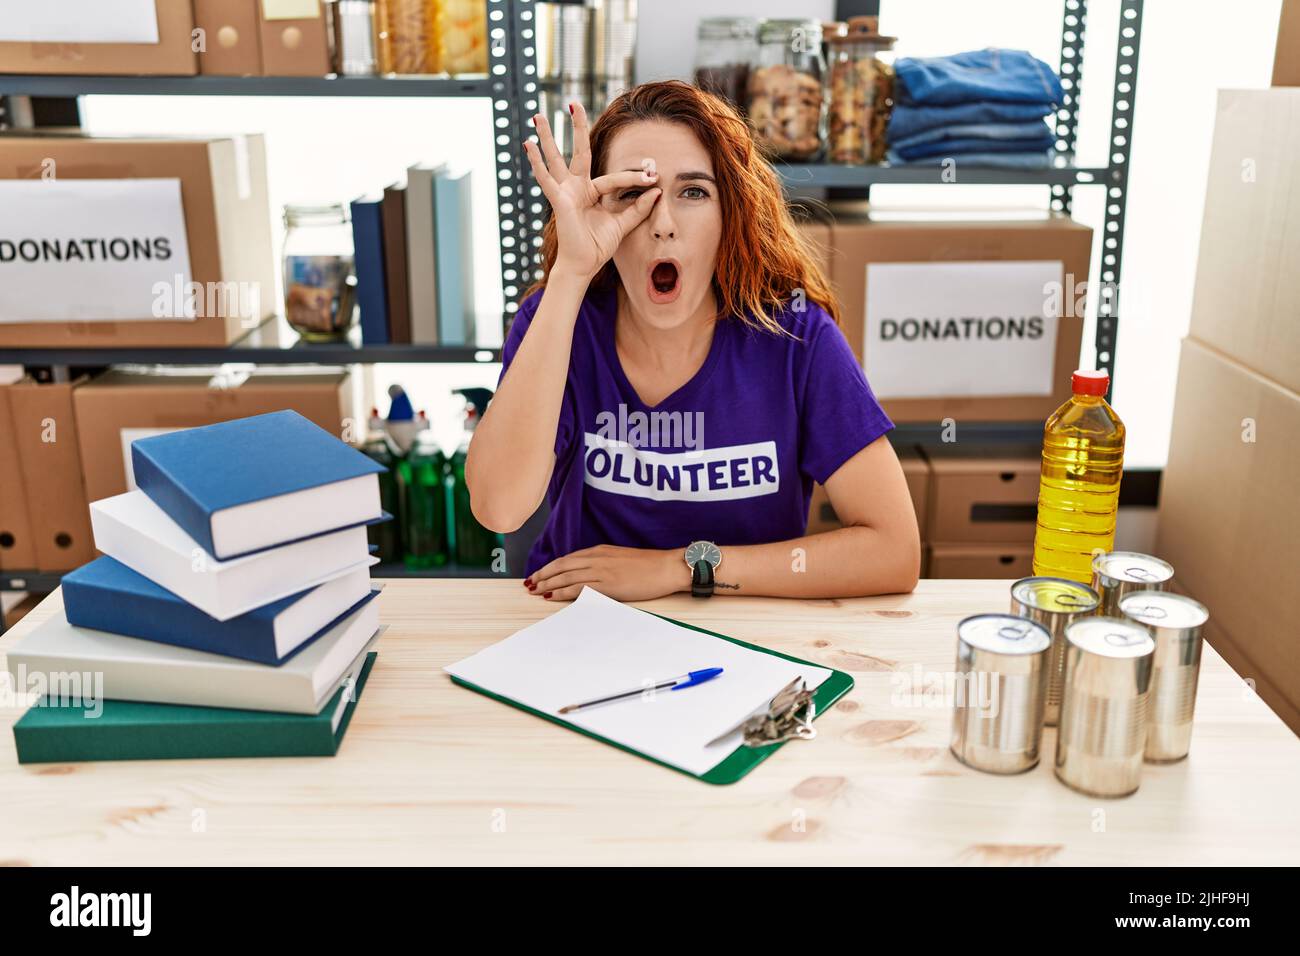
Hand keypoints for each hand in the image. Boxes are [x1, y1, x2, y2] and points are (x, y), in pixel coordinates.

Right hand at [523, 103, 661, 280]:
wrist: (584, 265)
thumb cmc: (599, 246)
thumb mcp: (624, 224)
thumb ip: (638, 208)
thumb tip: (657, 190)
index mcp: (592, 192)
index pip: (615, 177)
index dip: (635, 178)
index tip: (654, 178)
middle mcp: (577, 187)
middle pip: (578, 150)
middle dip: (577, 127)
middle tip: (574, 102)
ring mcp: (566, 192)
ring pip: (556, 158)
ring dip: (547, 136)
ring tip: (537, 115)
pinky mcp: (559, 200)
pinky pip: (546, 178)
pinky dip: (537, 163)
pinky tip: (528, 145)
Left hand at [525, 545, 688, 601]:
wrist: (667, 567)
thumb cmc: (649, 565)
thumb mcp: (621, 558)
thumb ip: (603, 563)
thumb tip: (589, 573)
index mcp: (600, 551)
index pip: (567, 559)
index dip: (550, 567)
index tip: (539, 574)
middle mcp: (597, 558)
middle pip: (561, 566)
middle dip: (543, 575)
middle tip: (530, 583)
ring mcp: (602, 571)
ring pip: (566, 577)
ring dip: (547, 584)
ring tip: (535, 590)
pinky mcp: (608, 585)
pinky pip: (579, 588)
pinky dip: (562, 592)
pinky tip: (552, 596)